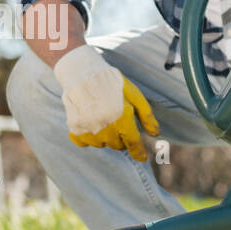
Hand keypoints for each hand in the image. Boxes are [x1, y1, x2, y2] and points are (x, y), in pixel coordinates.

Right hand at [53, 46, 160, 161]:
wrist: (81, 72)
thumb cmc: (110, 82)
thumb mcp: (133, 94)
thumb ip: (146, 115)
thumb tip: (155, 133)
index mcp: (122, 117)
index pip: (133, 143)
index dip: (139, 152)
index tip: (142, 157)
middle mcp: (105, 126)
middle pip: (117, 145)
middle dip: (120, 137)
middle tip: (117, 121)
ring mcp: (89, 129)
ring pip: (101, 144)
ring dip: (105, 136)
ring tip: (102, 118)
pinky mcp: (75, 128)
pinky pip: (84, 142)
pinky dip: (88, 136)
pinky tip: (90, 123)